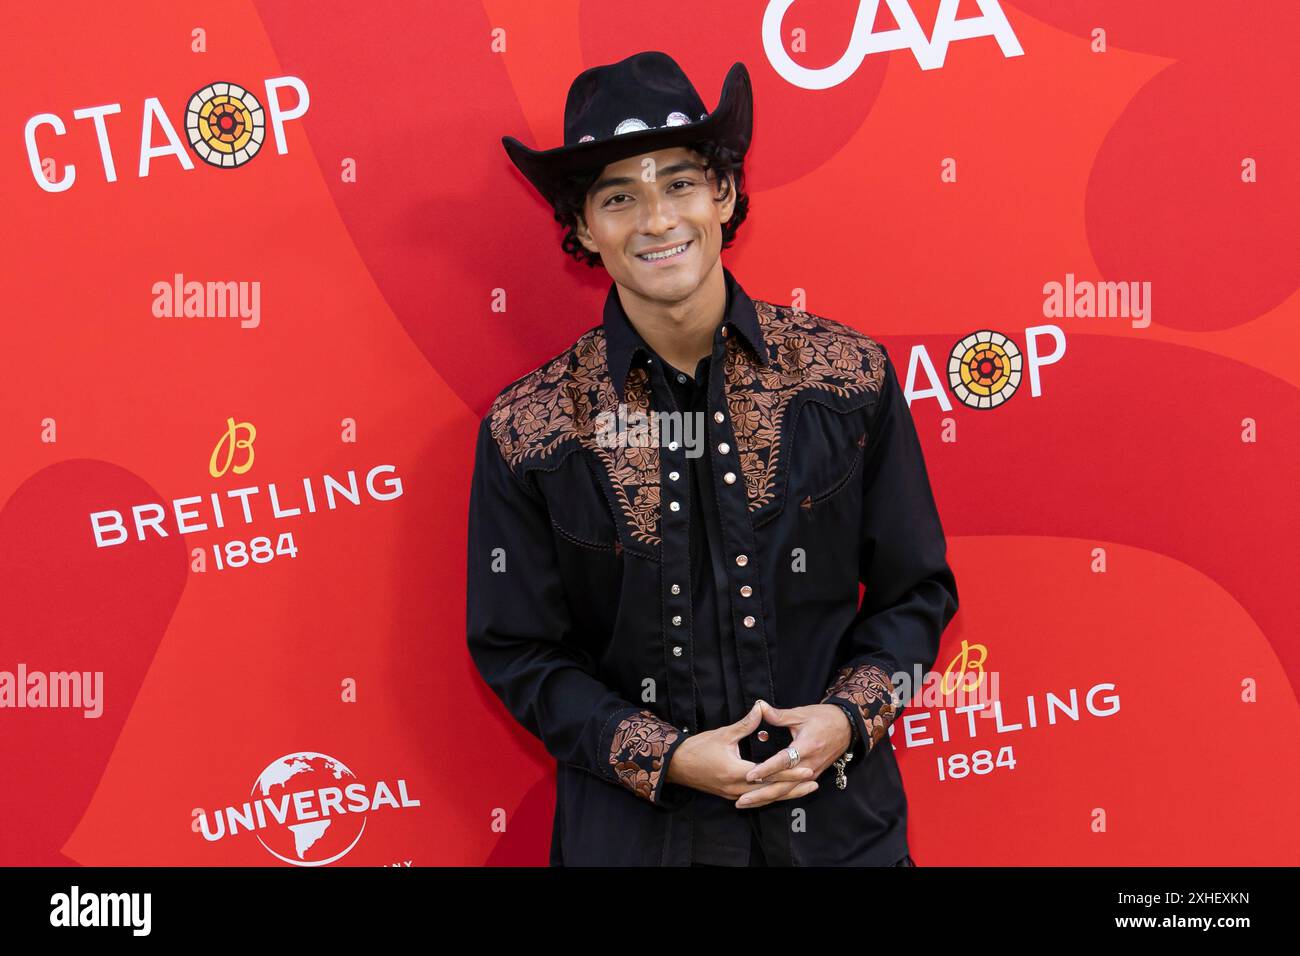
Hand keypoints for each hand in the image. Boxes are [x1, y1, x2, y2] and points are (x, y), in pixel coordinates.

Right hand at [665, 700, 817, 801]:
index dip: (790, 772)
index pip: (769, 774)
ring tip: (804, 789)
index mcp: (736, 772)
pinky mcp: (730, 795)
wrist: (676, 765)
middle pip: (771, 791)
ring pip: (765, 798)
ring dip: (785, 794)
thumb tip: (761, 707)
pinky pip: (756, 798)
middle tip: (813, 782)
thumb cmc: (697, 748)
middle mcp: (736, 787)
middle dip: (794, 788)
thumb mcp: (723, 734)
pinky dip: (771, 796)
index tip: (807, 769)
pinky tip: (781, 792)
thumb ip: (745, 724)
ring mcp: (733, 794)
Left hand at [735, 702, 851, 808]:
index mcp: (806, 747)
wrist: (847, 727)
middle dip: (762, 794)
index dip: (767, 769)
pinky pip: (794, 790)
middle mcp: (809, 764)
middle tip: (742, 800)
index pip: (784, 761)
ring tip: (746, 803)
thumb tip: (759, 707)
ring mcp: (812, 773)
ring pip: (788, 791)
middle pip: (784, 785)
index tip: (750, 775)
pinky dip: (778, 796)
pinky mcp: (813, 776)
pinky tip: (763, 801)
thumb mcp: (801, 713)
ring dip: (767, 798)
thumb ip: (779, 715)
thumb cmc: (824, 718)